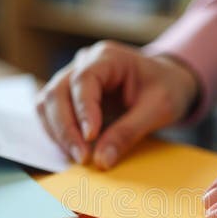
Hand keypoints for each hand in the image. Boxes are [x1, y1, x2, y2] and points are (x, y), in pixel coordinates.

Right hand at [37, 41, 198, 168]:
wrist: (169, 82)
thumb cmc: (167, 88)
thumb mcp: (158, 109)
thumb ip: (129, 132)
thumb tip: (102, 160)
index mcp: (108, 57)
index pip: (83, 80)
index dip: (82, 110)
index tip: (90, 137)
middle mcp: (84, 63)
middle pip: (57, 92)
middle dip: (65, 128)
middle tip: (81, 158)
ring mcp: (73, 78)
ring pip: (47, 103)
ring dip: (57, 132)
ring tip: (77, 157)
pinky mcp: (70, 96)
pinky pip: (51, 114)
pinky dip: (57, 133)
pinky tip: (72, 151)